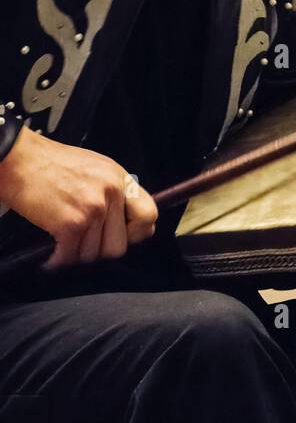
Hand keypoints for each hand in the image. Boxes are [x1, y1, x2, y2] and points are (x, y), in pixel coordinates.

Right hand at [0, 126, 157, 269]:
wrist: (20, 159)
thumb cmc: (51, 164)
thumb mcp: (95, 168)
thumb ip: (112, 192)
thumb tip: (121, 222)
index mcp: (120, 179)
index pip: (149, 216)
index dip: (136, 234)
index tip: (120, 237)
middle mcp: (111, 193)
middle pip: (120, 246)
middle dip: (99, 252)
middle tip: (83, 247)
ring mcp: (92, 209)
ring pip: (94, 256)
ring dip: (76, 257)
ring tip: (64, 249)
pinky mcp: (71, 223)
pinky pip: (71, 257)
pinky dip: (58, 262)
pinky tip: (51, 257)